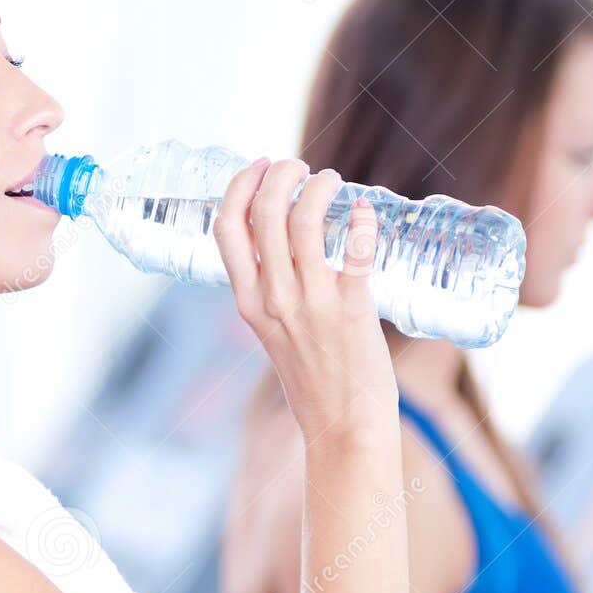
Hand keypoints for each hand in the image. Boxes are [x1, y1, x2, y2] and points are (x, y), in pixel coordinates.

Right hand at [212, 158, 396, 443]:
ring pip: (306, 221)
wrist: (342, 427)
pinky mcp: (352, 309)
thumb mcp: (273, 333)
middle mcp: (274, 298)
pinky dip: (362, 221)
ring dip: (321, 187)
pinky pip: (357, 250)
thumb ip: (273, 292)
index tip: (260, 165)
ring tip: (333, 182)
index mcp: (248, 301)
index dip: (240, 185)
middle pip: (265, 213)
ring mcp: (312, 303)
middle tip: (301, 167)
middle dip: (282, 174)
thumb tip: (290, 246)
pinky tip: (365, 211)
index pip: (227, 228)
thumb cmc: (314, 380)